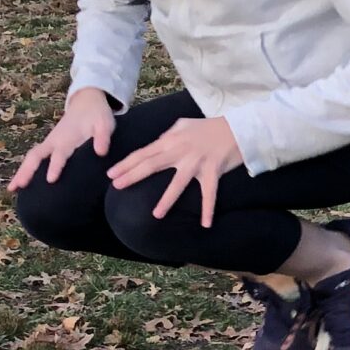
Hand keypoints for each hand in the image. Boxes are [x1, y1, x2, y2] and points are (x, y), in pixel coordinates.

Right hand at [10, 87, 113, 193]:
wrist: (87, 103)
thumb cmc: (97, 116)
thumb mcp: (105, 124)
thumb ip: (103, 137)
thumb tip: (101, 152)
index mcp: (68, 138)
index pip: (60, 154)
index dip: (55, 166)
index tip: (50, 180)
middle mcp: (54, 141)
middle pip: (36, 156)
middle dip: (26, 171)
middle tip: (17, 187)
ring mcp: (49, 143)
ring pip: (31, 158)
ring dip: (21, 172)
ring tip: (12, 189)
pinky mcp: (49, 146)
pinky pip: (34, 158)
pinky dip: (25, 170)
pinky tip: (21, 184)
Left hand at [107, 113, 243, 227]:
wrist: (238, 127)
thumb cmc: (210, 127)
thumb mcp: (184, 125)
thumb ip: (168, 135)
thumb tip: (156, 143)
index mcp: (172, 140)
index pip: (144, 153)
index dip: (127, 163)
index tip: (111, 173)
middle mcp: (181, 151)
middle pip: (152, 165)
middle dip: (133, 175)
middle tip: (117, 186)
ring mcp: (197, 162)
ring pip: (178, 183)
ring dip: (167, 200)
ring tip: (155, 215)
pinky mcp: (213, 170)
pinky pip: (209, 193)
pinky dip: (208, 209)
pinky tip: (205, 224)